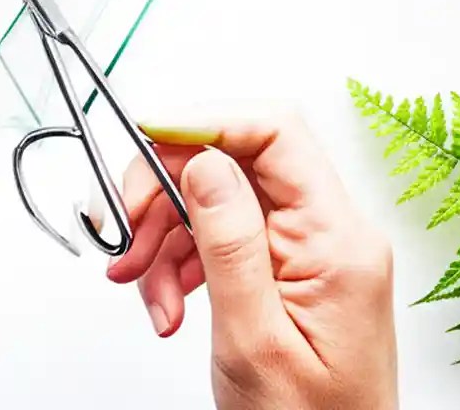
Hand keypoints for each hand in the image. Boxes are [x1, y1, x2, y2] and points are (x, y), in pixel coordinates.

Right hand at [107, 117, 397, 408]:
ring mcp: (305, 250)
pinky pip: (216, 236)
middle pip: (231, 163)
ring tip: (141, 288)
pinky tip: (163, 301)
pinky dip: (175, 262)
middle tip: (123, 230)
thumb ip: (229, 243)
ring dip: (161, 237)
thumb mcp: (254, 337)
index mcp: (336, 241)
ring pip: (212, 200)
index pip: (274, 134)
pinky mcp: (284, 268)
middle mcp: (327, 234)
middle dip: (164, 191)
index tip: (143, 135)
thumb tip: (204, 160)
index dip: (203, 122)